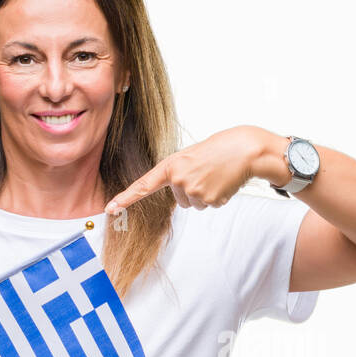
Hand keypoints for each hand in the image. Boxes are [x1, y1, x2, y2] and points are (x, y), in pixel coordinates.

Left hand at [104, 126, 267, 218]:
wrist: (244, 149)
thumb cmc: (219, 149)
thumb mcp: (191, 156)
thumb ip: (179, 173)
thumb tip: (182, 194)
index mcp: (171, 166)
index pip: (144, 185)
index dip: (126, 198)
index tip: (111, 208)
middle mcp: (179, 180)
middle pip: (180, 200)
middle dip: (192, 190)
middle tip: (206, 172)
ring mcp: (194, 191)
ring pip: (195, 204)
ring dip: (205, 194)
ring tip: (216, 176)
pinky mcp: (210, 200)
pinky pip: (210, 205)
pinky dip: (217, 196)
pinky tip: (224, 182)